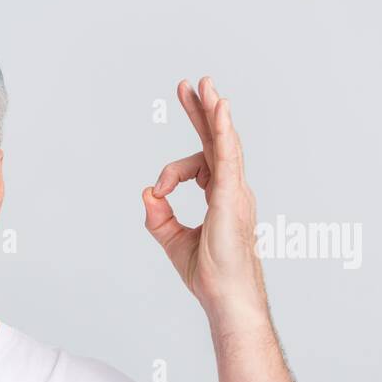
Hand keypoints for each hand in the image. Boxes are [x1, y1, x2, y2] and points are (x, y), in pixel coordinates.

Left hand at [142, 77, 269, 330]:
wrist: (225, 296)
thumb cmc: (208, 273)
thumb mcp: (172, 240)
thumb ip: (158, 216)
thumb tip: (147, 192)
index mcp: (221, 197)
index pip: (199, 164)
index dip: (172, 172)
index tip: (158, 191)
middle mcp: (232, 189)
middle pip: (216, 141)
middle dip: (203, 112)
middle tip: (191, 84)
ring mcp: (235, 192)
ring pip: (224, 143)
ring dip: (213, 113)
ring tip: (204, 86)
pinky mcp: (231, 198)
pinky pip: (227, 158)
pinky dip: (223, 133)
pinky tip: (220, 110)